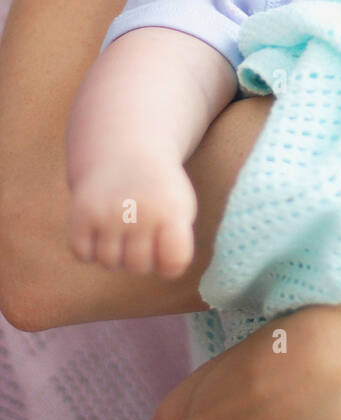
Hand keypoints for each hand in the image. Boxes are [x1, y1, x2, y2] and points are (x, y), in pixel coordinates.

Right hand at [67, 155, 197, 277]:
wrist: (123, 150)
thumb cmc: (158, 190)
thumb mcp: (181, 208)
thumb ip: (176, 243)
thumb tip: (163, 269)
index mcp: (172, 210)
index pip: (174, 262)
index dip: (170, 261)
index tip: (167, 245)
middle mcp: (140, 211)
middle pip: (139, 266)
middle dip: (141, 257)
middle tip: (141, 231)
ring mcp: (108, 213)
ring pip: (109, 262)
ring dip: (114, 252)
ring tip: (121, 225)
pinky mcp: (80, 214)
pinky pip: (82, 254)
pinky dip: (89, 247)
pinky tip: (100, 226)